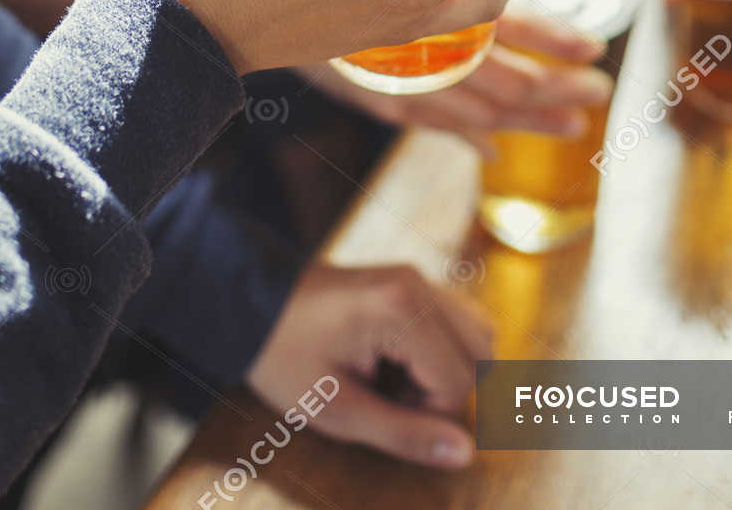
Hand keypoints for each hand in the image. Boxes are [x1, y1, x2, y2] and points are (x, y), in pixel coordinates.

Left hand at [246, 261, 491, 467]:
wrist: (249, 301)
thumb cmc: (285, 357)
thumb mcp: (338, 409)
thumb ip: (405, 434)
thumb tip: (465, 455)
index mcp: (403, 309)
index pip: (460, 381)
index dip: (428, 414)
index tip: (381, 411)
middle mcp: (420, 283)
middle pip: (481, 354)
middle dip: (446, 390)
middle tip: (391, 397)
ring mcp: (416, 276)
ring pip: (476, 332)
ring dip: (449, 368)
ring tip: (395, 380)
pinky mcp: (409, 278)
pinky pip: (455, 317)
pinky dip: (442, 347)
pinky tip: (396, 361)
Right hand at [306, 8, 611, 157]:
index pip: (496, 24)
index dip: (548, 37)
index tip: (595, 44)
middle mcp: (401, 42)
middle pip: (494, 78)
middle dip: (551, 86)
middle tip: (601, 94)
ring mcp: (380, 72)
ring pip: (465, 105)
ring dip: (522, 113)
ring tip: (574, 122)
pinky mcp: (357, 82)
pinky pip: (420, 117)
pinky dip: (461, 130)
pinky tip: (490, 148)